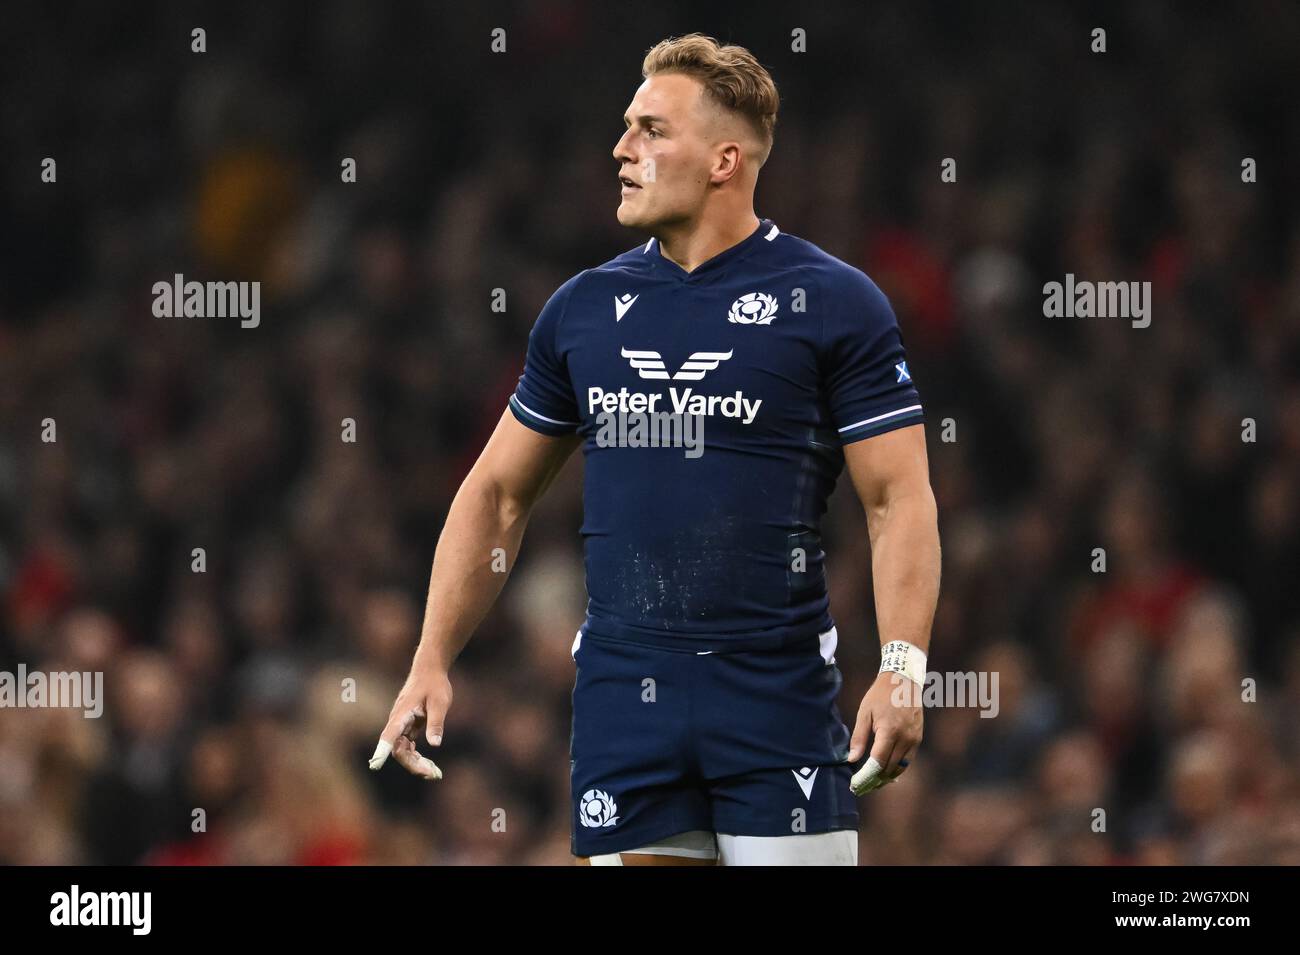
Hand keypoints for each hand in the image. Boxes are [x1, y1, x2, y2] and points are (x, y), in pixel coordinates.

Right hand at [369, 669, 452, 779]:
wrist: (430, 669)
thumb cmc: (434, 684)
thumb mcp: (440, 702)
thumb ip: (436, 723)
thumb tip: (435, 744)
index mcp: (402, 714)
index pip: (389, 736)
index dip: (381, 751)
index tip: (375, 765)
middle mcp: (397, 721)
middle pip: (397, 749)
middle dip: (412, 764)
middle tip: (432, 774)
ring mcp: (401, 724)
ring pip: (402, 750)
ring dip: (414, 762)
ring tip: (433, 772)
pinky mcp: (407, 726)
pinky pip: (407, 746)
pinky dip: (415, 756)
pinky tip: (428, 764)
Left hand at [846, 670, 922, 794]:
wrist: (903, 680)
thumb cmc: (880, 695)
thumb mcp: (864, 713)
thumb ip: (859, 738)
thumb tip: (852, 759)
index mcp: (889, 731)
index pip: (878, 762)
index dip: (867, 776)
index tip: (856, 784)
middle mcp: (905, 738)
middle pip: (890, 768)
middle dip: (875, 780)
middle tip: (862, 786)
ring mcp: (914, 739)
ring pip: (900, 767)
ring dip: (887, 777)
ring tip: (873, 782)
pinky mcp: (918, 738)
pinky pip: (908, 759)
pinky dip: (897, 767)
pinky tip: (887, 772)